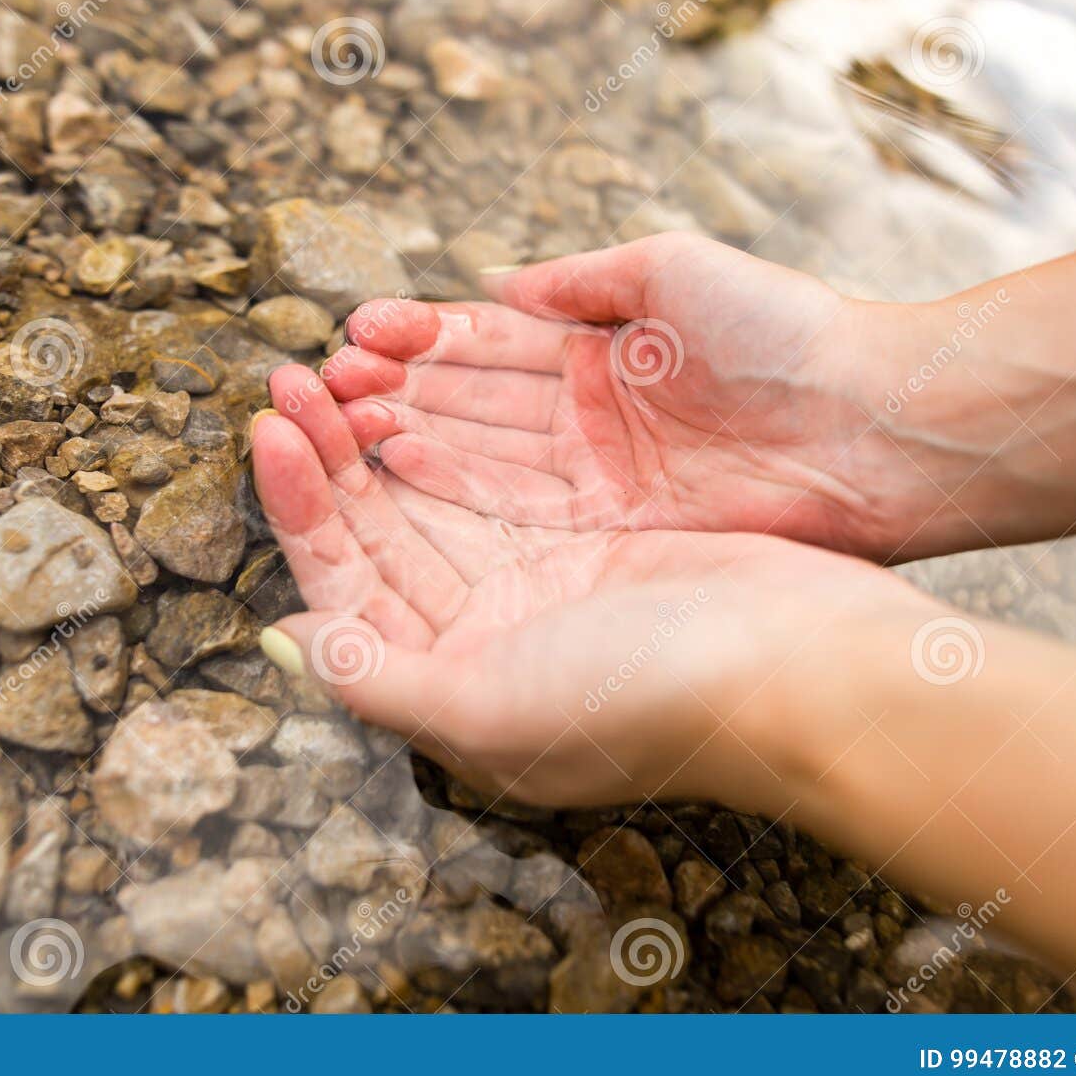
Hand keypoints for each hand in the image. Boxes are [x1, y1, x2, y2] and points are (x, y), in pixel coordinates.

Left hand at [251, 363, 924, 807]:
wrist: (808, 671)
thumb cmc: (652, 703)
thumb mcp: (490, 712)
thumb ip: (376, 681)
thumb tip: (279, 641)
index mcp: (452, 687)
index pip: (347, 586)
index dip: (299, 510)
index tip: (266, 429)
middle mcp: (489, 639)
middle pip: (386, 534)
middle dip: (333, 456)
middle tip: (289, 374)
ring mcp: (546, 586)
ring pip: (439, 496)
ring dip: (387, 432)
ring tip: (341, 362)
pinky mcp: (601, 541)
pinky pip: (507, 475)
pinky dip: (466, 430)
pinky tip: (428, 383)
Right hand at [318, 232, 943, 560]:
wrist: (868, 426)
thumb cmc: (785, 332)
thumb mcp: (674, 269)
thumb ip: (581, 280)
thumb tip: (493, 283)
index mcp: (604, 349)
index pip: (492, 344)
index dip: (425, 338)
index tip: (358, 331)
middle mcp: (590, 417)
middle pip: (473, 402)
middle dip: (398, 390)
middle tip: (323, 384)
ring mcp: (597, 476)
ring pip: (482, 454)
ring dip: (410, 437)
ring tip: (340, 422)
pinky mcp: (612, 528)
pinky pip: (518, 505)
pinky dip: (458, 486)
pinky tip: (399, 465)